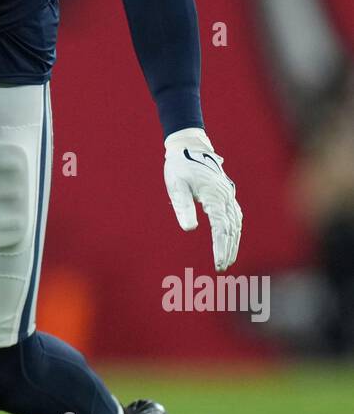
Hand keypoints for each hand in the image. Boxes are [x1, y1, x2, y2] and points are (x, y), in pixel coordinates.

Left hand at [164, 128, 242, 271]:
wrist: (189, 146)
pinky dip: (235, 230)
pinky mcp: (226, 193)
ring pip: (235, 223)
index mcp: (214, 196)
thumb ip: (183, 206)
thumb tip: (190, 229)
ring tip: (228, 260)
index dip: (221, 247)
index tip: (219, 264)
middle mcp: (226, 196)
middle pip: (231, 228)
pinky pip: (235, 215)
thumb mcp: (176, 186)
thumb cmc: (180, 166)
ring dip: (233, 242)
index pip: (221, 228)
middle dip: (229, 249)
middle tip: (223, 267)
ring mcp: (228, 194)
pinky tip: (232, 239)